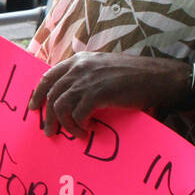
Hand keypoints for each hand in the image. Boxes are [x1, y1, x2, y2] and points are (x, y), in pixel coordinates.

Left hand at [29, 52, 188, 138]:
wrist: (159, 77)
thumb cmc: (134, 75)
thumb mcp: (103, 66)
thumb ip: (85, 74)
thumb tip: (69, 94)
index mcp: (79, 60)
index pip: (49, 76)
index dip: (39, 93)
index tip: (35, 107)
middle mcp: (79, 68)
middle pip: (51, 94)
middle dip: (48, 115)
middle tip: (49, 131)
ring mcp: (88, 80)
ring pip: (61, 106)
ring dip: (64, 124)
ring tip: (72, 134)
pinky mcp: (98, 94)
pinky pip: (77, 115)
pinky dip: (79, 126)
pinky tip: (87, 131)